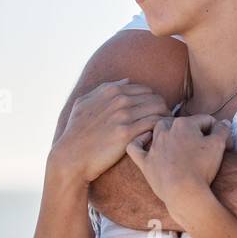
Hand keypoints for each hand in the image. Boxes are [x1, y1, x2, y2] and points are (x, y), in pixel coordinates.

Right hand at [50, 79, 169, 185]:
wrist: (71, 156)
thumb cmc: (77, 132)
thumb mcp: (84, 103)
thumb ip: (104, 89)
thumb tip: (127, 81)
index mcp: (111, 91)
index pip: (146, 90)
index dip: (153, 101)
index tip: (154, 114)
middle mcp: (119, 100)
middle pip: (156, 98)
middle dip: (162, 109)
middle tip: (163, 123)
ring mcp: (123, 116)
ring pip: (159, 109)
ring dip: (165, 119)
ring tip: (164, 131)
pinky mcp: (127, 133)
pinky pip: (154, 124)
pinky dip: (160, 128)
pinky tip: (158, 138)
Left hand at [125, 113, 232, 226]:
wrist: (184, 192)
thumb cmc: (202, 167)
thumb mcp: (218, 145)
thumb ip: (222, 130)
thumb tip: (224, 122)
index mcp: (184, 124)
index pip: (204, 120)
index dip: (217, 131)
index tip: (226, 144)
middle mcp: (166, 131)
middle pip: (180, 123)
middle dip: (192, 130)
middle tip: (203, 143)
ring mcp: (154, 147)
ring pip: (158, 130)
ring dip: (168, 132)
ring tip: (178, 141)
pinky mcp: (145, 162)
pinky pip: (135, 147)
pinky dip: (139, 142)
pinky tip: (145, 141)